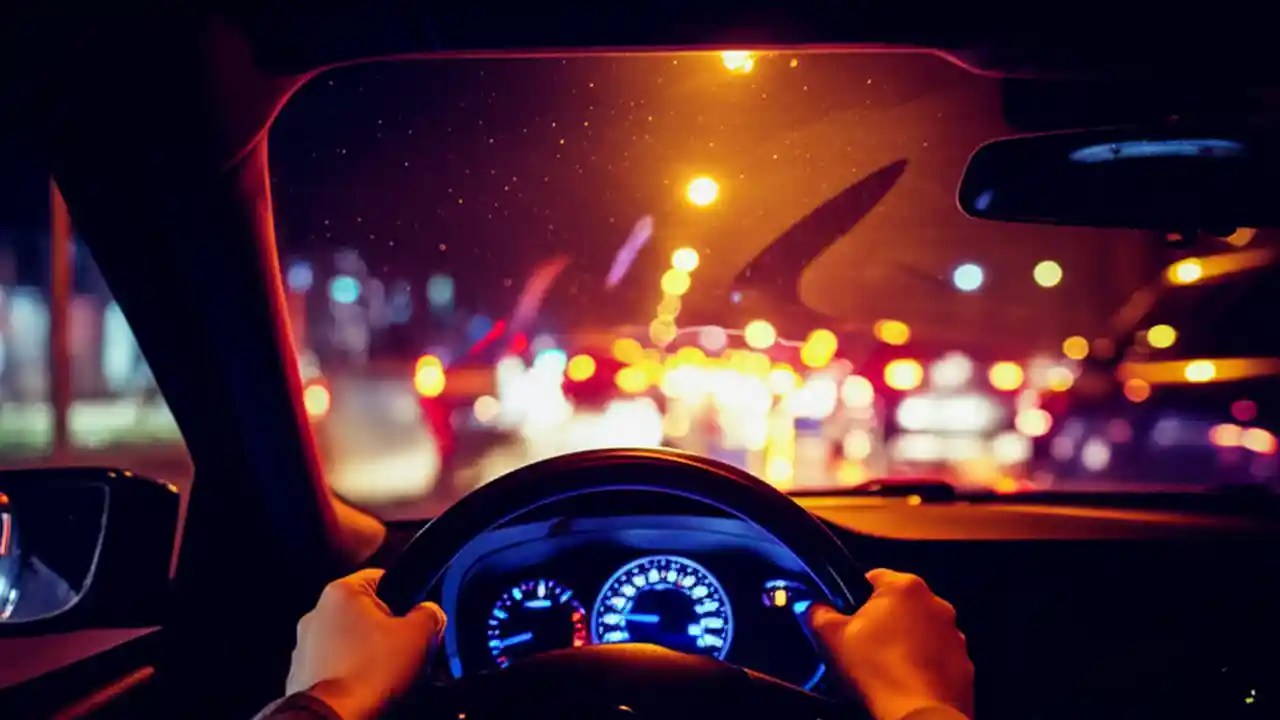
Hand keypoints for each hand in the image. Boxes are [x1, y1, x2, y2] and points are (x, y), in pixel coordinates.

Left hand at [287, 569, 445, 719]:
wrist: (333, 718)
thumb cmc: (374, 670)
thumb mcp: (418, 636)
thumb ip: (429, 614)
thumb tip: (428, 613)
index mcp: (341, 592)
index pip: (382, 578)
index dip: (408, 596)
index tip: (420, 619)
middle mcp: (315, 613)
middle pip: (366, 615)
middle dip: (390, 633)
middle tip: (413, 654)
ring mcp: (303, 647)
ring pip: (349, 644)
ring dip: (370, 656)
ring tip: (393, 679)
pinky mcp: (299, 677)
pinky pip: (334, 670)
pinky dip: (351, 677)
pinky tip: (369, 692)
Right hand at [806, 569, 973, 719]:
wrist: (918, 715)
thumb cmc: (877, 670)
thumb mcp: (832, 637)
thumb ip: (818, 613)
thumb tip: (813, 607)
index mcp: (905, 587)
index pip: (872, 577)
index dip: (853, 597)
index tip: (844, 619)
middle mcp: (936, 604)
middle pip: (898, 605)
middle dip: (881, 622)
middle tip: (860, 647)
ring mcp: (954, 636)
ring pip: (920, 632)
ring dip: (904, 643)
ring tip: (883, 670)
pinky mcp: (964, 665)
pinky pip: (936, 659)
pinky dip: (922, 667)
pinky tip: (905, 683)